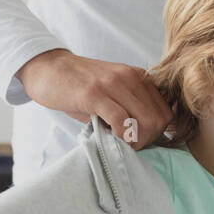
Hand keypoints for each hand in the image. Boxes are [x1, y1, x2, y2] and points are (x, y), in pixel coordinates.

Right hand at [16, 48, 172, 149]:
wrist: (47, 68)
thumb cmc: (79, 86)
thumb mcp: (112, 92)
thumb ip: (131, 108)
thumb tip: (146, 136)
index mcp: (138, 77)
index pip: (166, 111)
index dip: (156, 132)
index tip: (139, 140)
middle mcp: (131, 77)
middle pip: (159, 119)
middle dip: (148, 139)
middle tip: (130, 145)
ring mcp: (113, 83)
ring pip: (144, 120)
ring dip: (135, 140)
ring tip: (121, 143)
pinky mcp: (94, 93)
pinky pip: (121, 120)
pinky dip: (120, 135)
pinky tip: (111, 136)